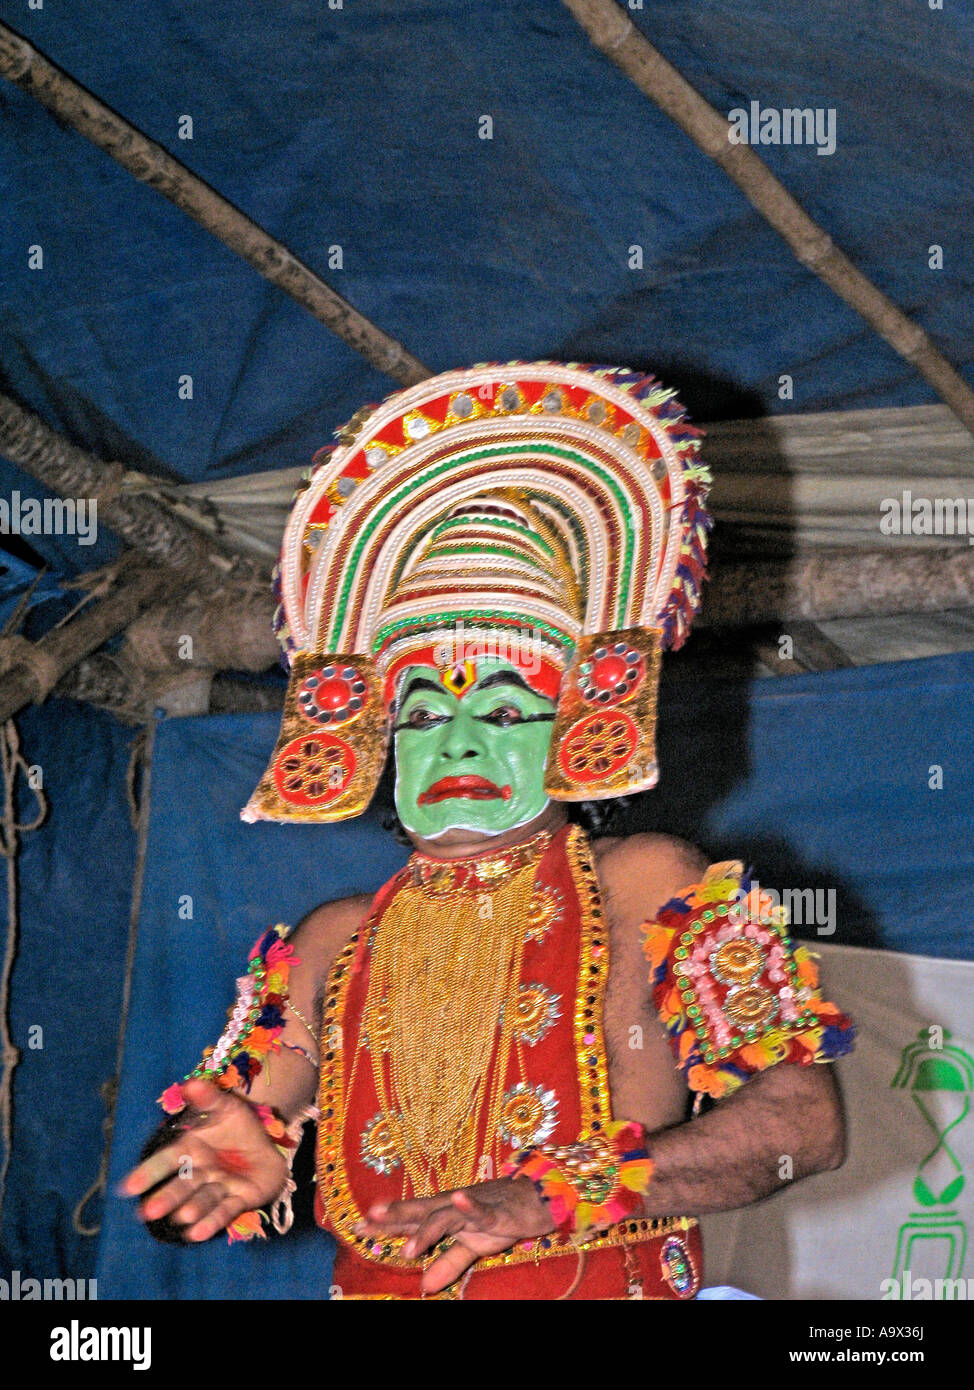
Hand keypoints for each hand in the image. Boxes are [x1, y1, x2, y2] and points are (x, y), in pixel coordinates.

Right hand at [119, 1079, 287, 1242]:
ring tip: (182, 1215)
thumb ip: (207, 1097)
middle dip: (167, 1197)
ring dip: (193, 1208)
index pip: (167, 1161)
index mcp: (190, 1150)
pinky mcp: (239, 1200)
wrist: (268, 1143)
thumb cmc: (238, 1126)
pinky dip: (213, 1222)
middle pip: (182, 1185)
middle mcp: (200, 1172)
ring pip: (203, 1199)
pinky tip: (197, 1234)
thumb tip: (190, 1084)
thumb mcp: (225, 1107)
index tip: (127, 1187)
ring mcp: (219, 1188)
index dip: (149, 1173)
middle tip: (148, 1211)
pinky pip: (225, 1211)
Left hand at [353, 1177, 555, 1292]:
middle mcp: (453, 1207)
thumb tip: (424, 1287)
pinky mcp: (497, 1210)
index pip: (410, 1220)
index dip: (385, 1223)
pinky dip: (469, 1205)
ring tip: (406, 1248)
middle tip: (365, 1222)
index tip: (357, 1227)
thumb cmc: (502, 1219)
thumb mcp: (473, 1247)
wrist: (539, 1198)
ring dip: (426, 1229)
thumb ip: (448, 1264)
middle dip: (392, 1218)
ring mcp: (473, 1206)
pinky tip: (456, 1198)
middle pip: (418, 1212)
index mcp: (446, 1215)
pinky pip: (482, 1209)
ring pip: (445, 1215)